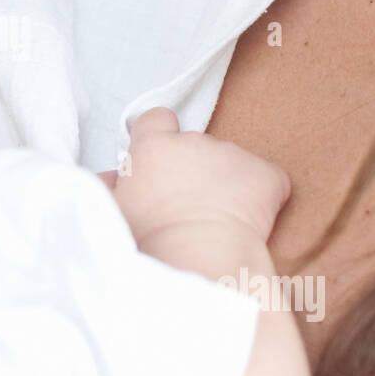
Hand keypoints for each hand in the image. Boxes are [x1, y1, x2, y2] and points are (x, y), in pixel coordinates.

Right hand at [112, 108, 289, 246]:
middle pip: (195, 146)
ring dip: (227, 184)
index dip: (160, 135)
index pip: (156, 119)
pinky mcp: (266, 176)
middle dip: (194, 169)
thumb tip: (107, 177)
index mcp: (153, 147)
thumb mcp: (115, 211)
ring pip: (231, 164)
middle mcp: (193, 141)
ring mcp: (233, 155)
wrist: (199, 257)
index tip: (162, 158)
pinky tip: (251, 221)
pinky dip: (262, 197)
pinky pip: (267, 181)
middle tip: (188, 205)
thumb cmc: (149, 240)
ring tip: (219, 220)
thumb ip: (109, 186)